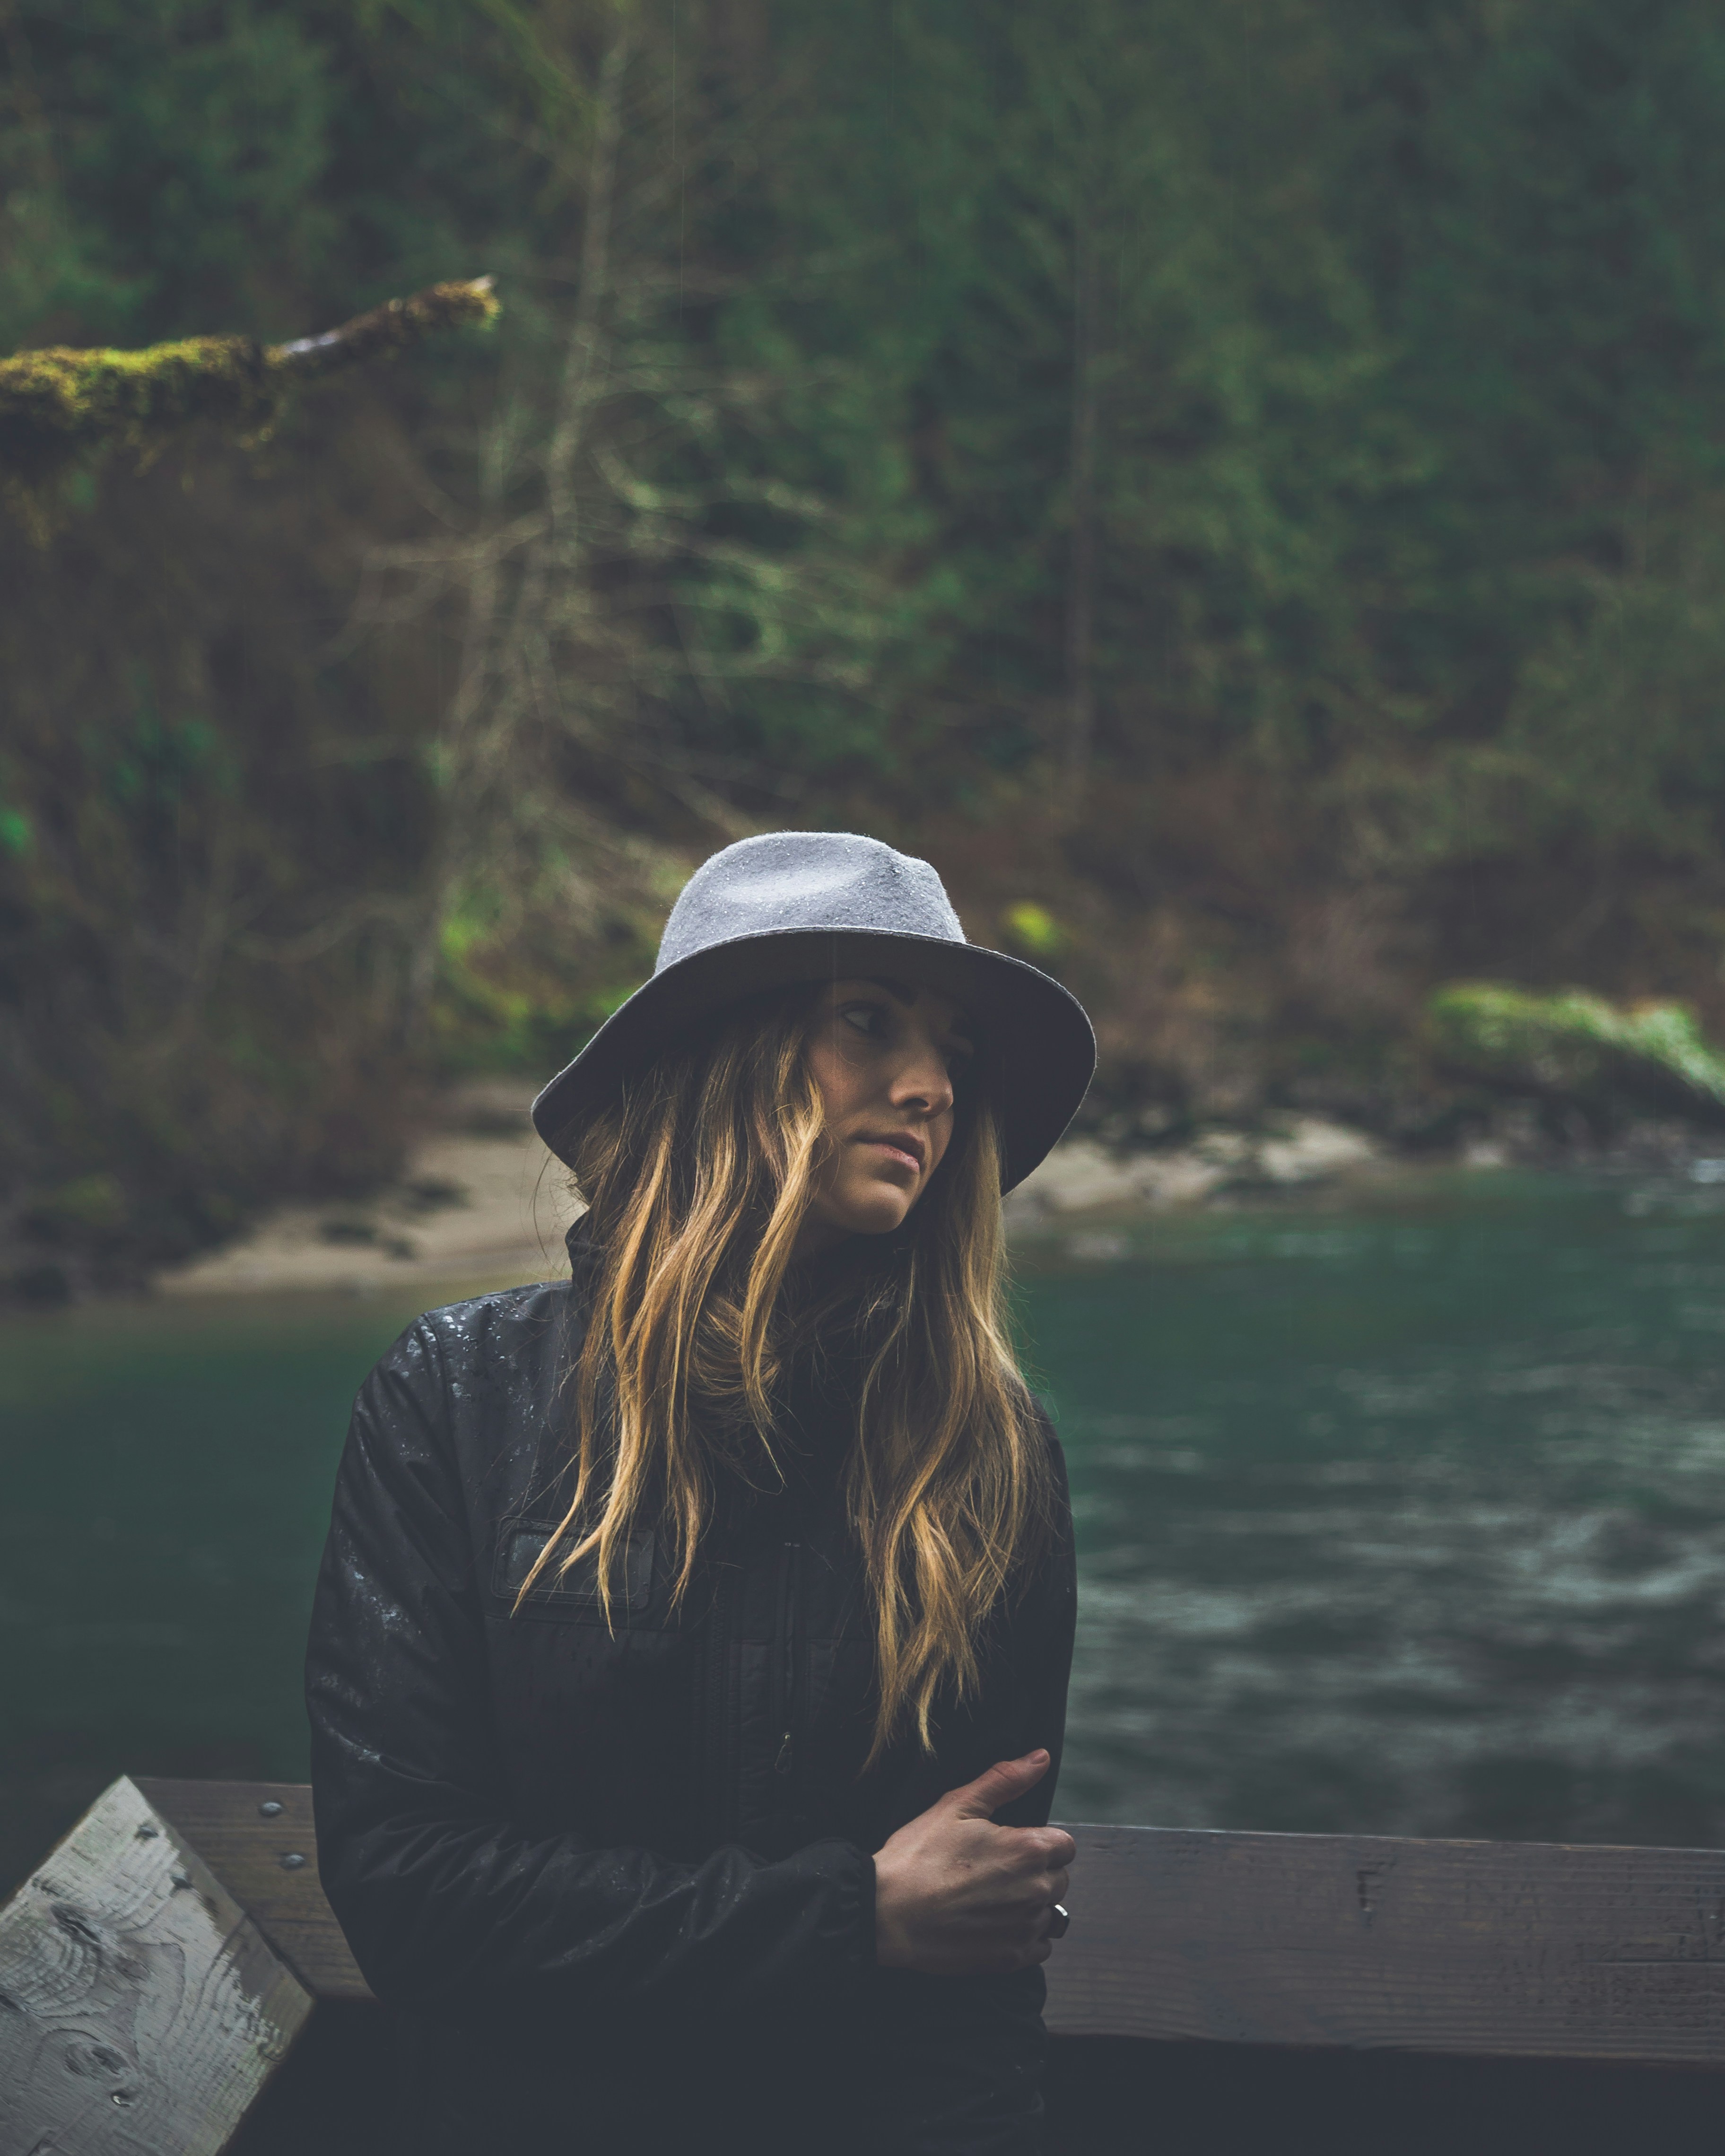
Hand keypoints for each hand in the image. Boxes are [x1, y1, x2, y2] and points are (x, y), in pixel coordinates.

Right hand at [872, 1749, 1075, 1974]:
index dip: (1040, 1841)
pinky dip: (1024, 1936)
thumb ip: (1005, 1780)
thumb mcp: (957, 1805)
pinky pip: (1040, 1947)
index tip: (1011, 1845)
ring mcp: (1025, 1928)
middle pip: (1060, 1879)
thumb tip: (1041, 1758)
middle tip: (996, 1870)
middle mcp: (1035, 1890)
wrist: (887, 1912)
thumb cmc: (918, 1855)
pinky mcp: (1011, 1958)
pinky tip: (994, 1924)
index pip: (1065, 1845)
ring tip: (994, 1899)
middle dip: (1037, 1872)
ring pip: (1051, 1913)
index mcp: (1027, 1849)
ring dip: (1033, 1905)